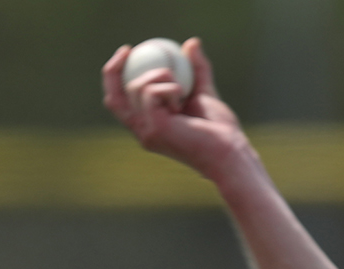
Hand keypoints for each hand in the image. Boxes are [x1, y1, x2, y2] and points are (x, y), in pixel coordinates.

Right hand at [101, 38, 250, 184]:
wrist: (230, 151)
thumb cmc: (220, 130)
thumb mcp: (205, 92)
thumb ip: (197, 69)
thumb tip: (191, 43)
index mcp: (149, 125)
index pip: (118, 101)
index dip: (114, 76)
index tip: (127, 53)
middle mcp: (142, 131)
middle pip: (114, 97)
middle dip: (114, 69)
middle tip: (128, 49)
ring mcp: (147, 131)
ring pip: (137, 88)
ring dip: (160, 76)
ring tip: (181, 89)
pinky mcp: (155, 128)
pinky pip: (152, 93)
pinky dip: (169, 87)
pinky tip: (183, 98)